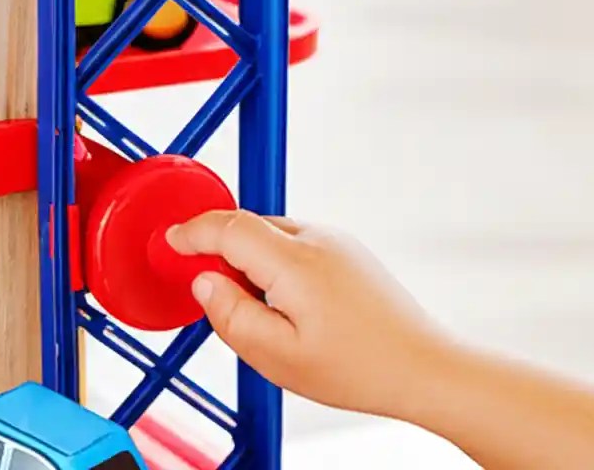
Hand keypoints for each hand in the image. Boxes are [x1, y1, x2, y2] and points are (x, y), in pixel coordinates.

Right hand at [166, 211, 450, 418]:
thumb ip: (232, 316)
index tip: (170, 242)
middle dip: (219, 249)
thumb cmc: (359, 367)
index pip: (229, 227)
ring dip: (248, 256)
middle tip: (206, 290)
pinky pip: (295, 243)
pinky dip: (274, 261)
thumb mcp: (278, 356)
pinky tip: (282, 303)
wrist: (423, 366)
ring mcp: (337, 242)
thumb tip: (204, 282)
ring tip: (255, 310)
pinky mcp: (348, 251)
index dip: (192, 232)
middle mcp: (318, 240)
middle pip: (249, 226)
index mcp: (296, 262)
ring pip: (272, 234)